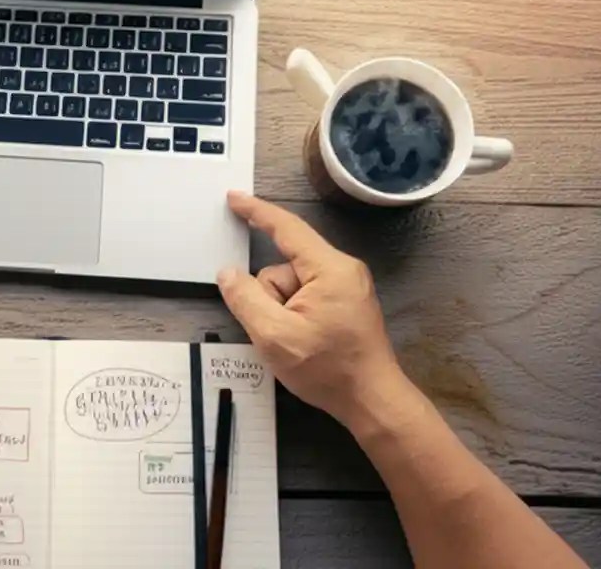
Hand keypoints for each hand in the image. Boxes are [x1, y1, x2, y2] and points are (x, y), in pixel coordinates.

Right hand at [216, 192, 404, 425]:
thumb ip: (246, 299)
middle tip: (280, 334)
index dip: (257, 212)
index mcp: (329, 269)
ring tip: (296, 344)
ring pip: (290, 287)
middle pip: (283, 268)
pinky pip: (304, 297)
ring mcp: (346, 287)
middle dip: (269, 298)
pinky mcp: (345, 304)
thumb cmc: (328, 369)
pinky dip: (293, 317)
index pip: (286, 229)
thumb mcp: (275, 336)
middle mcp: (342, 269)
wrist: (372, 401)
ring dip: (281, 312)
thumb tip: (227, 274)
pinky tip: (303, 343)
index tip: (233, 198)